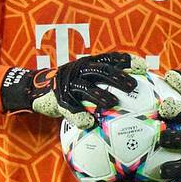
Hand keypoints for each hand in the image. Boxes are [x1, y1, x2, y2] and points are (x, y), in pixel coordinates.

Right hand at [0, 51, 135, 125]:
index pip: (110, 59)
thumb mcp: (86, 78)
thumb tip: (133, 92)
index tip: (142, 67)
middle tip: (132, 86)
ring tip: (113, 102)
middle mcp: (79, 70)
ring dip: (100, 95)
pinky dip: (78, 115)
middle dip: (117, 77)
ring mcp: (68, 84)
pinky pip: (70, 108)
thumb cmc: (71, 87)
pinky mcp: (59, 99)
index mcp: (88, 64)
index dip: (126, 61)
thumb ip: (104, 82)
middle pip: (101, 71)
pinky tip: (88, 123)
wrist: (38, 90)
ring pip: (86, 88)